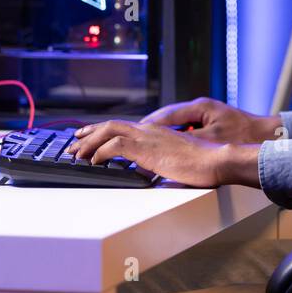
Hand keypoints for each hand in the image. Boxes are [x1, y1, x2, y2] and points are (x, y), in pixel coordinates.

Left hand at [66, 120, 261, 187]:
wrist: (217, 160)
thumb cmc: (204, 163)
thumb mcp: (177, 159)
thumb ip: (160, 159)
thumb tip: (146, 167)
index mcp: (157, 131)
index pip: (123, 126)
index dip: (103, 131)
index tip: (89, 137)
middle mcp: (150, 129)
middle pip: (111, 125)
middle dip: (89, 133)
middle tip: (74, 143)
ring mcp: (148, 137)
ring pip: (109, 131)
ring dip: (90, 142)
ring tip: (77, 153)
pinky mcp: (147, 148)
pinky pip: (116, 146)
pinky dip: (101, 152)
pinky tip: (94, 161)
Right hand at [139, 97, 281, 144]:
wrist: (266, 135)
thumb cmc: (244, 135)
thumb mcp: (212, 140)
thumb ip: (189, 141)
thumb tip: (167, 144)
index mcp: (199, 107)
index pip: (166, 115)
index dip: (149, 125)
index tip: (135, 132)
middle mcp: (201, 108)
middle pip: (168, 117)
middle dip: (152, 128)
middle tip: (135, 137)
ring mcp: (206, 115)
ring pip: (177, 123)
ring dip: (163, 133)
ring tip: (147, 143)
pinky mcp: (211, 124)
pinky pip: (187, 129)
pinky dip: (176, 136)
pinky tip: (171, 147)